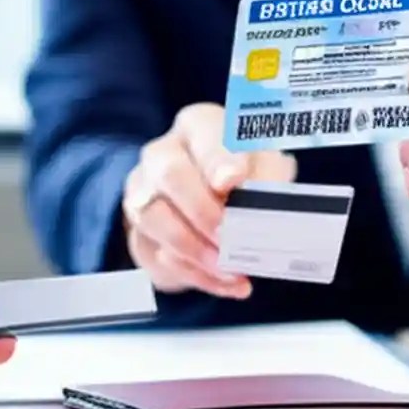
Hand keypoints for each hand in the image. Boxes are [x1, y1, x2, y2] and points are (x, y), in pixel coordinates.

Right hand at [123, 103, 295, 298]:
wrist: (215, 204)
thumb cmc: (245, 177)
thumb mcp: (267, 168)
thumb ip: (269, 177)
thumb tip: (265, 201)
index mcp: (199, 126)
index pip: (204, 132)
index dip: (218, 158)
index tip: (232, 181)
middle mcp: (163, 153)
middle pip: (169, 173)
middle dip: (202, 209)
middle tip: (230, 235)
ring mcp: (144, 192)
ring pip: (153, 217)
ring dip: (195, 249)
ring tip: (231, 269)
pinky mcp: (139, 232)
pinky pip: (158, 253)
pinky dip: (196, 274)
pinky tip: (226, 282)